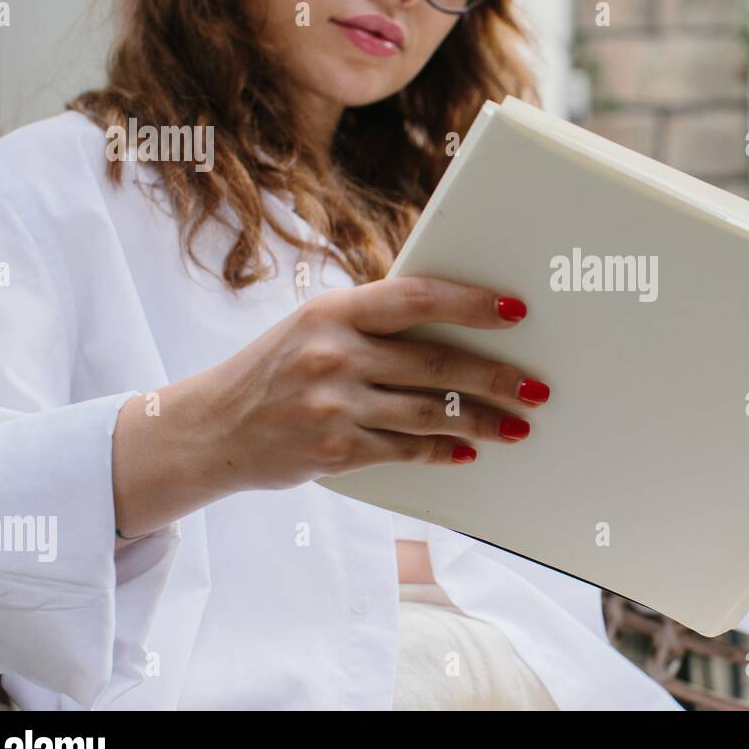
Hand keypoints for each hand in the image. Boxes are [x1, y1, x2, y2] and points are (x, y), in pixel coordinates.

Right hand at [113, 276, 548, 536]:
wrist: (211, 428)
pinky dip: (442, 452)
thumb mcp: (313, 326)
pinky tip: (467, 451)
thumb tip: (454, 320)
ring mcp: (333, 404)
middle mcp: (333, 353)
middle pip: (435, 361)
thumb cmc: (275, 368)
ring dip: (481, 419)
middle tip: (537, 385)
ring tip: (518, 423)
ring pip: (428, 411)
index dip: (470, 302)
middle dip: (495, 375)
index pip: (416, 297)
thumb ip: (372, 322)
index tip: (515, 310)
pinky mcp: (334, 451)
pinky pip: (405, 450)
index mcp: (333, 310)